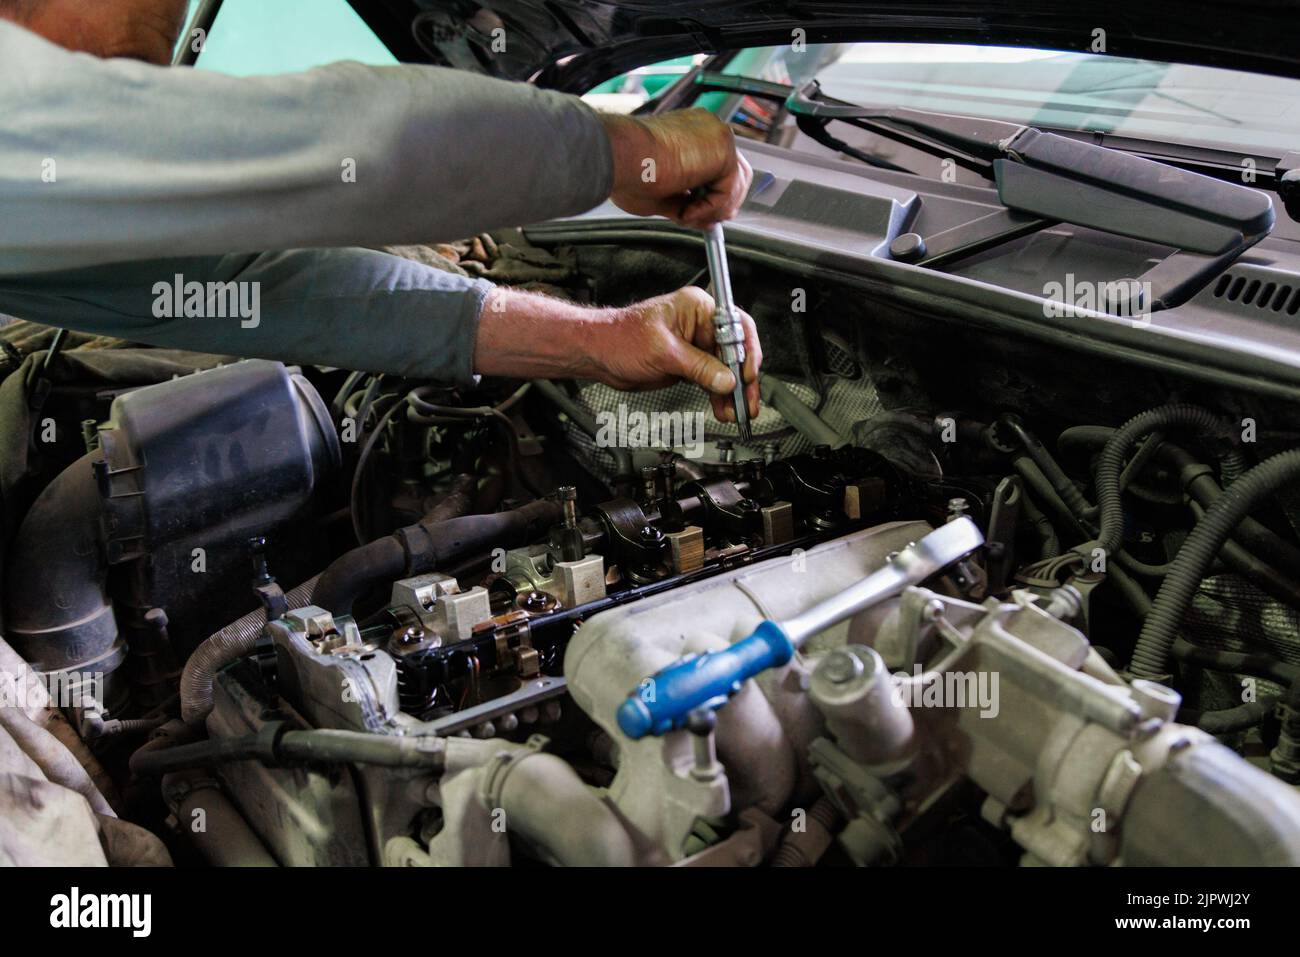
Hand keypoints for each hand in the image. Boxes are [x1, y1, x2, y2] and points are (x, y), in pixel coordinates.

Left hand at [589, 286, 761, 423]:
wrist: (600, 354)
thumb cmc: (621, 338)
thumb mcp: (664, 352)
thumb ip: (698, 366)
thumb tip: (726, 379)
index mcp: (698, 307)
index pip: (736, 326)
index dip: (746, 351)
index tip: (746, 374)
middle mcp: (701, 323)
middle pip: (736, 350)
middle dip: (743, 378)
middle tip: (747, 401)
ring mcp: (697, 344)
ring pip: (726, 368)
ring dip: (733, 391)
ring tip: (737, 411)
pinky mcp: (691, 363)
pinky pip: (713, 379)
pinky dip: (719, 394)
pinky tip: (723, 408)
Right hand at [600, 109, 753, 228]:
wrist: (619, 156)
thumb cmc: (627, 170)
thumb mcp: (660, 194)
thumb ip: (684, 203)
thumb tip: (700, 219)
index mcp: (690, 134)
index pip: (716, 167)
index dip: (712, 196)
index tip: (698, 216)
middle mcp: (706, 129)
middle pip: (734, 173)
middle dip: (722, 205)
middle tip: (705, 225)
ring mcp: (716, 135)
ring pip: (734, 183)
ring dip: (713, 210)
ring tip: (687, 218)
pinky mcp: (724, 147)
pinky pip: (728, 188)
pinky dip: (710, 208)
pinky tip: (687, 211)